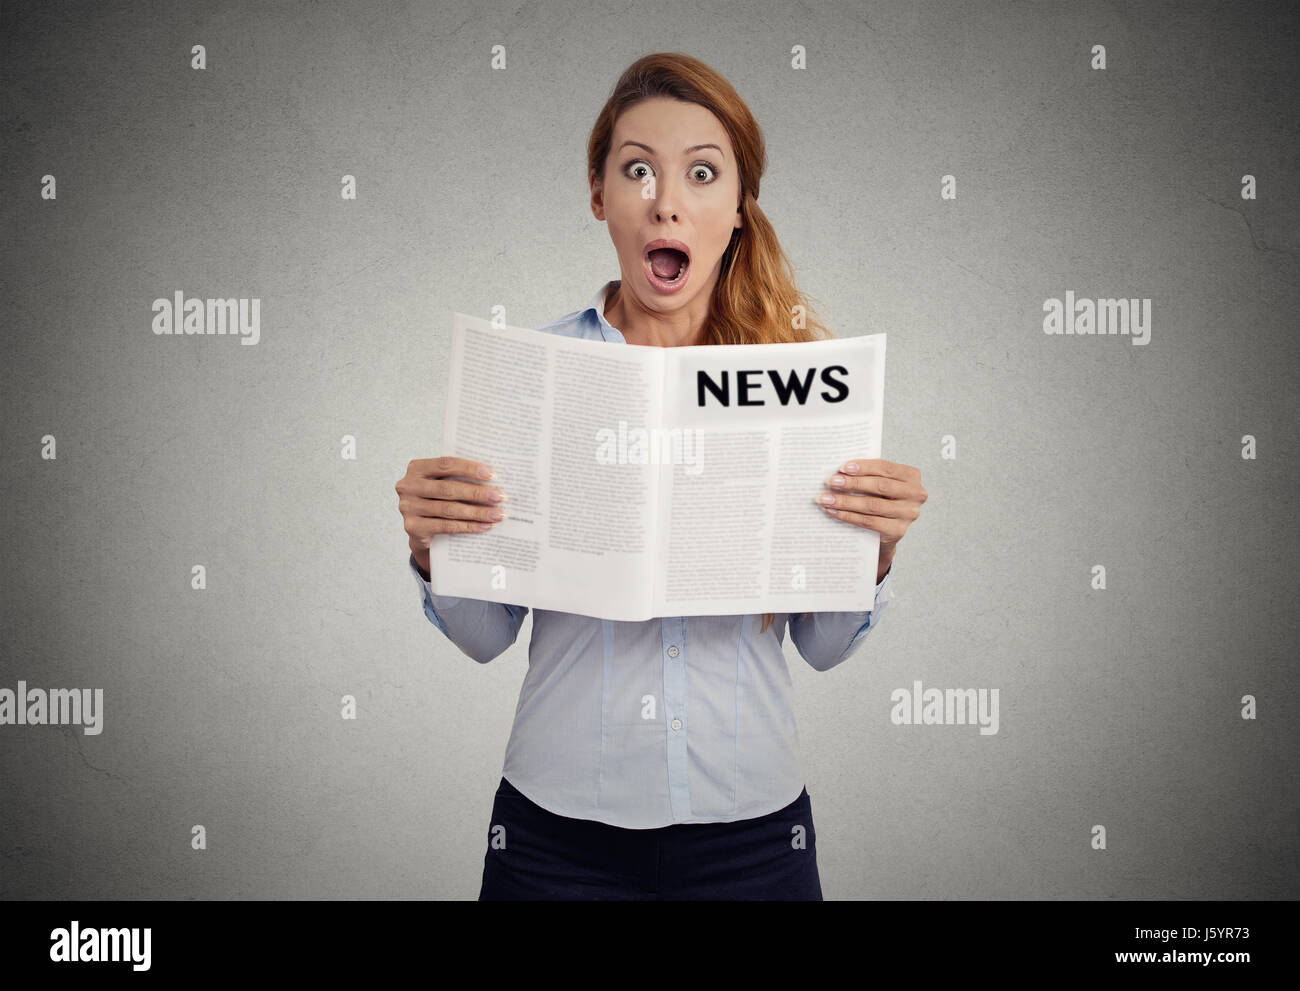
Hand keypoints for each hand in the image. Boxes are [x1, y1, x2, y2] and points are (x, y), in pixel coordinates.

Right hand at [396, 457, 506, 576]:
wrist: (421, 528)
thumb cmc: (438, 498)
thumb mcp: (443, 482)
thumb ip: (459, 476)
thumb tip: (494, 478)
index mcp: (416, 468)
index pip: (446, 464)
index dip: (470, 469)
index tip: (492, 475)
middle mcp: (408, 485)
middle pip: (448, 488)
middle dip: (477, 493)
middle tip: (500, 497)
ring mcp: (408, 507)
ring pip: (449, 509)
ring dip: (477, 512)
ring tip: (497, 514)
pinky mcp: (412, 527)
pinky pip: (446, 526)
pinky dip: (468, 526)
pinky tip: (485, 526)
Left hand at [815, 458, 925, 579]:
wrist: (885, 530)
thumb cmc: (880, 498)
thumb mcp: (879, 483)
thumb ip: (867, 474)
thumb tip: (839, 470)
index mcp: (911, 476)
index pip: (886, 468)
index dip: (864, 467)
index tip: (842, 468)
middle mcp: (915, 494)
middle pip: (880, 486)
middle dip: (853, 483)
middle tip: (831, 482)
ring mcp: (908, 514)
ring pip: (873, 505)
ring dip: (846, 501)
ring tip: (826, 498)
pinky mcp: (898, 531)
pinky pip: (869, 522)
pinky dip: (848, 516)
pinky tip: (833, 511)